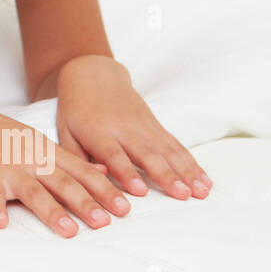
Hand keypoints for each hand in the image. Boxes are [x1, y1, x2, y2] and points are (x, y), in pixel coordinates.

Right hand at [0, 102, 130, 236]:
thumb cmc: (5, 138)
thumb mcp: (41, 143)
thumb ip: (70, 159)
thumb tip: (104, 170)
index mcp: (48, 153)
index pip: (82, 173)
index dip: (104, 190)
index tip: (125, 208)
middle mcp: (33, 161)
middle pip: (63, 183)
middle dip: (85, 203)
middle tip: (105, 222)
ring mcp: (9, 170)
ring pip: (34, 192)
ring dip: (52, 211)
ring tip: (69, 231)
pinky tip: (1, 223)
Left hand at [54, 55, 212, 200]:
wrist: (93, 76)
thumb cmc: (76, 111)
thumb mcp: (66, 132)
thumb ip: (78, 158)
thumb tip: (95, 180)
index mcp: (98, 132)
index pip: (114, 155)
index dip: (127, 173)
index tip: (140, 192)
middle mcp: (125, 129)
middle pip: (148, 154)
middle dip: (166, 175)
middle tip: (182, 195)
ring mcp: (144, 126)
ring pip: (168, 150)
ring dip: (187, 171)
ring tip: (201, 192)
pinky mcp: (156, 125)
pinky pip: (176, 145)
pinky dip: (192, 163)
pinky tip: (204, 180)